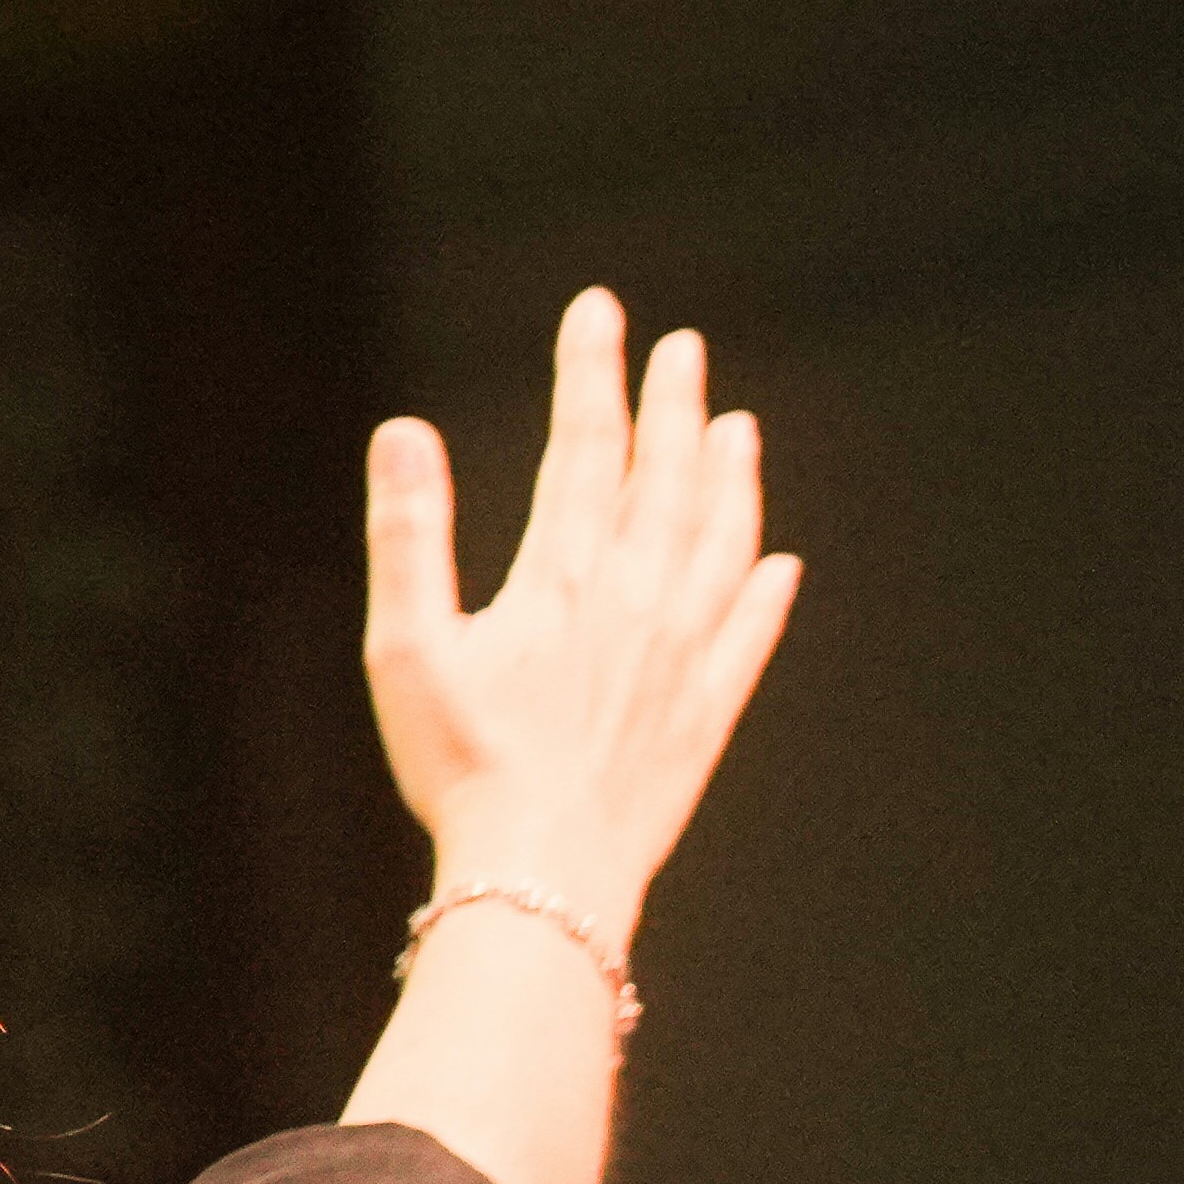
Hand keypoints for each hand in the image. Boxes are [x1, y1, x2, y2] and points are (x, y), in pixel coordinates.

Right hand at [364, 289, 802, 922]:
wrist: (543, 871)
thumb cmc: (460, 765)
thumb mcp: (407, 644)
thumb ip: (409, 532)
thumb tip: (403, 431)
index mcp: (565, 577)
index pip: (586, 447)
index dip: (592, 372)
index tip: (600, 312)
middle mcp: (640, 601)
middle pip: (666, 480)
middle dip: (671, 405)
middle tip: (684, 348)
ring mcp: (683, 657)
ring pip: (722, 544)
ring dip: (732, 481)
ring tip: (739, 430)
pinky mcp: (705, 716)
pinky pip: (749, 639)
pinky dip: (766, 596)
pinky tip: (781, 569)